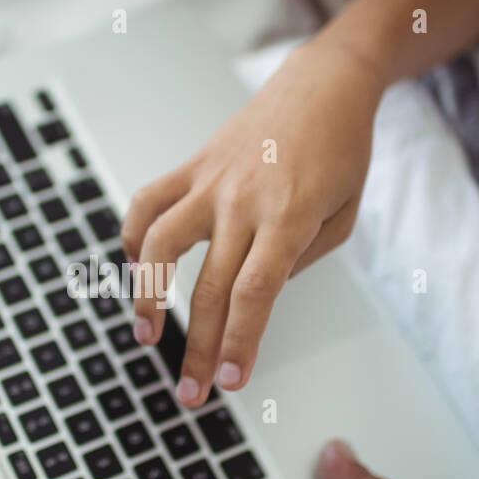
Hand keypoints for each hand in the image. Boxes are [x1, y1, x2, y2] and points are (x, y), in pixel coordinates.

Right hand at [121, 42, 381, 407]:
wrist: (324, 84)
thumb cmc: (341, 154)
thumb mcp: (342, 217)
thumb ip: (299, 261)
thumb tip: (251, 297)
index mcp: (289, 216)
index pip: (256, 293)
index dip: (239, 343)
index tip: (231, 382)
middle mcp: (243, 199)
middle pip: (211, 286)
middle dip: (198, 349)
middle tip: (190, 394)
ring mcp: (211, 179)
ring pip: (163, 243)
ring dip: (147, 295)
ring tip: (145, 334)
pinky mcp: (193, 164)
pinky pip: (149, 201)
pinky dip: (136, 237)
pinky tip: (138, 267)